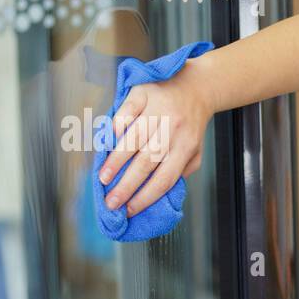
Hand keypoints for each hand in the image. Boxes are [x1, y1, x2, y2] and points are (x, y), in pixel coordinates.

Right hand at [97, 57, 212, 216]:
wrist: (196, 88)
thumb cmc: (191, 126)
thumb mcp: (195, 152)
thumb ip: (180, 172)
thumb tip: (155, 193)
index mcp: (186, 147)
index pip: (165, 178)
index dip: (146, 197)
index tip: (129, 210)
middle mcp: (172, 129)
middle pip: (147, 162)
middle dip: (127, 185)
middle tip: (110, 202)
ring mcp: (158, 110)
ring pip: (134, 138)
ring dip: (116, 161)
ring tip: (103, 178)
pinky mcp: (144, 93)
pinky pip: (127, 111)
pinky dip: (118, 125)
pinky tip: (108, 142)